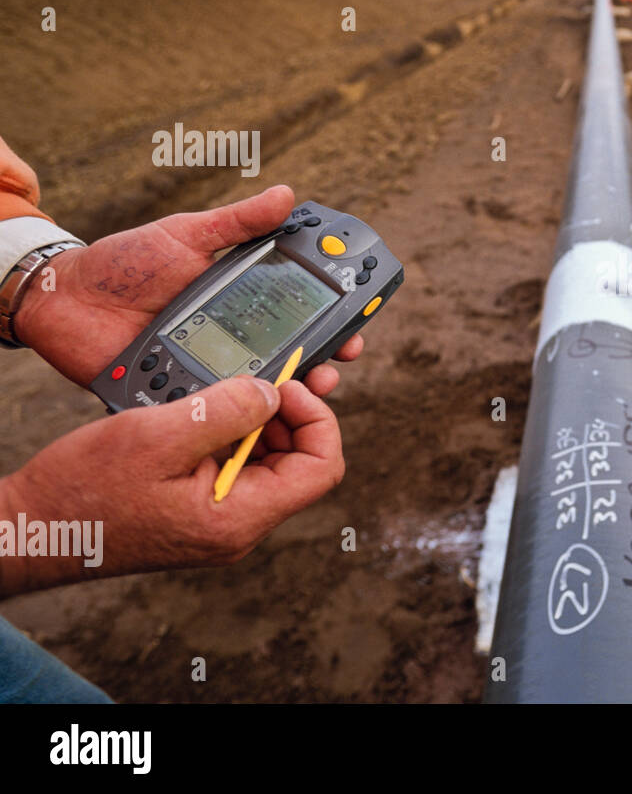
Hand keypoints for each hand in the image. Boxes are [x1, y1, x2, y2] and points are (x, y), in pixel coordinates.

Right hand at [0, 375, 343, 595]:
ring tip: (225, 393)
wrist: (32, 527)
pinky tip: (201, 413)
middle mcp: (239, 526)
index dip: (318, 419)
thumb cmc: (82, 490)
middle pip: (301, 463)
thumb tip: (273, 392)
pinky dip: (230, 435)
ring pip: (269, 463)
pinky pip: (236, 468)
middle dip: (289, 416)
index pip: (322, 468)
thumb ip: (225, 411)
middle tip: (261, 380)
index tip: (287, 385)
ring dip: (257, 422)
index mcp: (239, 518)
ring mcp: (220, 521)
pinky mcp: (200, 511)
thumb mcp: (158, 435)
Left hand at [13, 185, 361, 390]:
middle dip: (332, 353)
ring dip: (299, 387)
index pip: (303, 305)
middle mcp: (237, 337)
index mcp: (243, 297)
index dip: (338, 307)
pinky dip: (248, 412)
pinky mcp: (188, 395)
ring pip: (270, 386)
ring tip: (312, 382)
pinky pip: (223, 410)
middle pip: (299, 351)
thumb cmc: (123, 263)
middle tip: (346, 351)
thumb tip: (288, 195)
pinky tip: (265, 407)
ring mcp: (216, 368)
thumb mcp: (185, 235)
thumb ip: (237, 222)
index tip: (362, 305)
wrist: (65, 301)